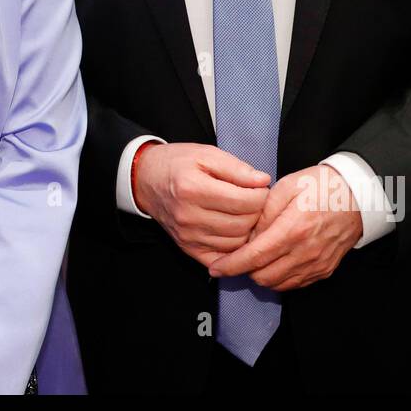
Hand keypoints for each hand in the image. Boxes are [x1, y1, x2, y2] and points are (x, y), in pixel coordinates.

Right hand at [133, 141, 270, 268]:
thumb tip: (263, 181)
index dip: (261, 193)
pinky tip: (235, 231)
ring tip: (244, 212)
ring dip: (249, 229)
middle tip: (254, 199)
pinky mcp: (189, 249)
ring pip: (238, 242)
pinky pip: (224, 257)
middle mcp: (189, 216)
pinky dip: (236, 246)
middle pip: (244, 224)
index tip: (259, 187)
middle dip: (257, 211)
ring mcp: (188, 236)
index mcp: (193, 188)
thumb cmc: (178, 163)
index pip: (245, 201)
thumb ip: (236, 168)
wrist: (147, 181)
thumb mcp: (206, 154)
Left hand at [206, 164, 361, 290]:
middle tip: (236, 257)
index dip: (231, 266)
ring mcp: (316, 264)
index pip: (254, 257)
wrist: (357, 195)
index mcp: (293, 229)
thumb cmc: (319, 186)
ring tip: (255, 258)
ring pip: (277, 284)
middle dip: (244, 270)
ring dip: (261, 275)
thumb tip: (247, 237)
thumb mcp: (285, 187)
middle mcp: (305, 252)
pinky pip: (294, 284)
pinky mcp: (324, 270)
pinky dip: (279, 278)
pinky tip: (275, 262)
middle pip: (263, 276)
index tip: (215, 269)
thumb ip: (262, 213)